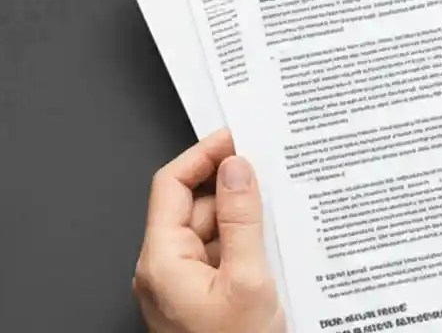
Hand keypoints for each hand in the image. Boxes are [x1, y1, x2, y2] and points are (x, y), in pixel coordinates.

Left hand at [134, 129, 284, 332]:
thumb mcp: (249, 281)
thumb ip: (242, 219)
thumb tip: (237, 168)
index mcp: (162, 261)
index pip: (171, 185)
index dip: (203, 155)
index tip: (236, 139)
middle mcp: (163, 272)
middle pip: (195, 207)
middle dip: (233, 192)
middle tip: (273, 180)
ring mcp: (180, 289)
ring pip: (211, 233)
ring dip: (244, 223)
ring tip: (280, 229)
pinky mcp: (200, 302)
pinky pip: (220, 259)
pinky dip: (245, 249)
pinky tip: (274, 254)